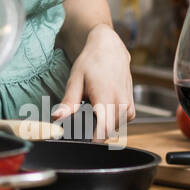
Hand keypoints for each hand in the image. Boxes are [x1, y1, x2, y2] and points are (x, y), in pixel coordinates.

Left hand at [51, 25, 134, 141]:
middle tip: (79, 116)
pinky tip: (101, 108)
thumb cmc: (91, 62)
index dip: (90, 140)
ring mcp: (129, 107)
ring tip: (91, 106)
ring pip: (112, 130)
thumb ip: (68, 101)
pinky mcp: (131, 109)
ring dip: (100, 124)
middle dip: (91, 131)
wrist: (110, 49)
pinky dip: (109, 120)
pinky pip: (120, 124)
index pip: (103, 132)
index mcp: (106, 98)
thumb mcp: (75, 80)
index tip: (78, 139)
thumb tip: (57, 117)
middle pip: (105, 133)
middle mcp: (121, 104)